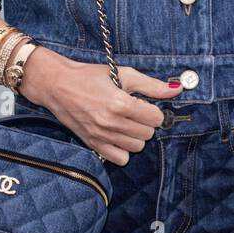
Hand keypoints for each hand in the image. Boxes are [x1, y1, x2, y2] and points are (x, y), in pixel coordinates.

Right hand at [20, 48, 182, 164]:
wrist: (58, 85)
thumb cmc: (90, 77)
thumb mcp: (123, 74)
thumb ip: (151, 85)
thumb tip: (176, 89)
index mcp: (120, 103)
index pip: (155, 118)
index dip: (154, 110)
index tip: (145, 104)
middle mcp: (111, 122)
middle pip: (148, 134)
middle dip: (146, 123)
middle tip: (135, 112)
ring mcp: (101, 136)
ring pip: (136, 147)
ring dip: (136, 136)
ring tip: (126, 123)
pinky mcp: (92, 144)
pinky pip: (119, 159)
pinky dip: (123, 149)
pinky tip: (117, 135)